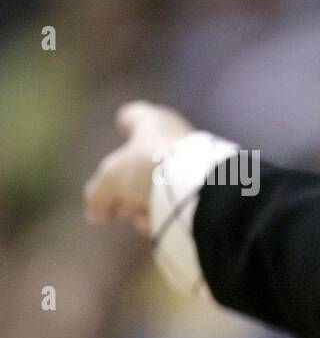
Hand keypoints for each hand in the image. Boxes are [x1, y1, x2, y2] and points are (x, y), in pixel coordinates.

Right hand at [84, 101, 194, 236]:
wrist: (200, 188)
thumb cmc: (150, 168)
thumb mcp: (112, 180)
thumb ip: (99, 194)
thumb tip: (96, 214)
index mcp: (154, 123)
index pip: (136, 115)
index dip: (127, 120)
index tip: (122, 124)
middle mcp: (176, 139)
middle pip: (141, 165)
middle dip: (126, 190)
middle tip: (121, 207)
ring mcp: (192, 165)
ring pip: (155, 190)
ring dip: (142, 207)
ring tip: (141, 214)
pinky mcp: (205, 191)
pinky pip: (175, 205)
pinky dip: (164, 215)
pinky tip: (160, 222)